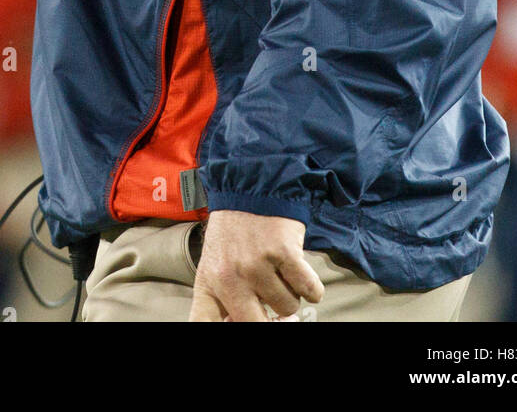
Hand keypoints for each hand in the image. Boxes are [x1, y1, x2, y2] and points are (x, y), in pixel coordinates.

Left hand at [189, 210, 323, 321]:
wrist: (250, 185)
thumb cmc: (235, 231)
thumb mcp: (215, 264)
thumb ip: (223, 299)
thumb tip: (242, 322)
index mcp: (209, 284)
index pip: (203, 324)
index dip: (227, 331)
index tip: (242, 322)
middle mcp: (229, 278)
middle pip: (256, 326)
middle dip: (275, 322)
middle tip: (282, 316)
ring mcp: (255, 266)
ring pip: (288, 307)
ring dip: (291, 293)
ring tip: (280, 271)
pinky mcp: (282, 253)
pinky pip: (309, 290)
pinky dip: (313, 286)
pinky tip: (300, 271)